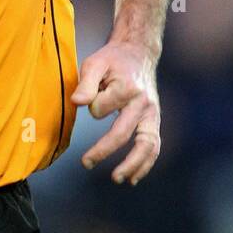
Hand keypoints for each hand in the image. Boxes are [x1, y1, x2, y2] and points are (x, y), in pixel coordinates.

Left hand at [71, 41, 160, 184]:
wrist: (138, 53)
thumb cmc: (112, 59)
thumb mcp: (94, 63)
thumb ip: (85, 83)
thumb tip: (77, 103)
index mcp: (127, 88)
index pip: (100, 110)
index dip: (89, 106)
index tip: (87, 96)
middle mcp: (143, 103)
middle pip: (124, 134)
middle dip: (103, 150)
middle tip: (85, 163)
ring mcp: (152, 113)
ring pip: (147, 145)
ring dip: (132, 165)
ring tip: (117, 179)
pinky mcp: (154, 120)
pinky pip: (153, 146)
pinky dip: (145, 164)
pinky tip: (133, 178)